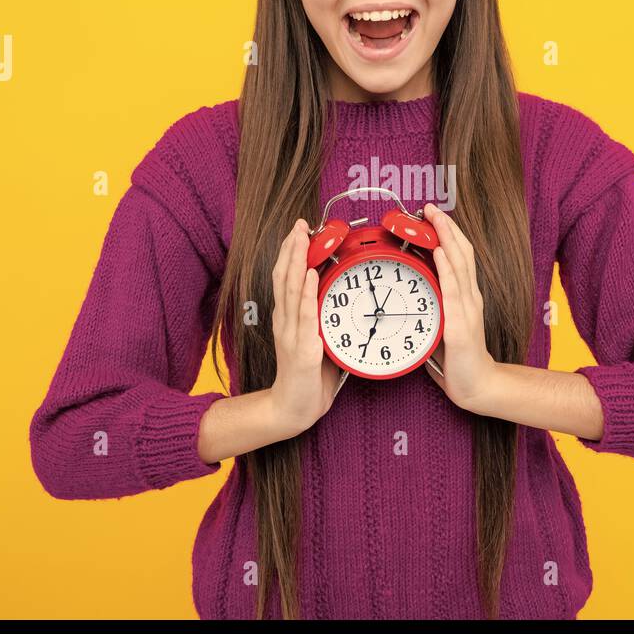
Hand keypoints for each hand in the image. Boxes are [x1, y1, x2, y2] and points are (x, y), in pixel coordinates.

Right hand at [269, 217, 346, 434]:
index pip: (287, 277)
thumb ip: (327, 321)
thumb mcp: (318, 341)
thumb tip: (348, 303)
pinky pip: (305, 316)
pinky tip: (311, 276)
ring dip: (297, 262)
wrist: (292, 409)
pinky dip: (308, 293)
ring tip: (302, 239)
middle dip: (292, 248)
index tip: (300, 231)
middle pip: (285, 276)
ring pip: (292, 290)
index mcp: (290, 318)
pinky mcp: (301, 349)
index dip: (292, 252)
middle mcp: (286, 321)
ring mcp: (291, 333)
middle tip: (300, 225)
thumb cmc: (308, 378)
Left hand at [423, 203, 499, 413]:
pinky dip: (446, 269)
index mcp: (465, 296)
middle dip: (446, 227)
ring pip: (458, 264)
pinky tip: (438, 253)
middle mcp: (469, 297)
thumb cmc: (458, 357)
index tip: (432, 215)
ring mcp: (466, 309)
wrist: (476, 385)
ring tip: (434, 219)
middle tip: (430, 207)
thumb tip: (411, 288)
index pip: (459, 256)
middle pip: (461, 252)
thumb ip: (432, 304)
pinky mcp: (459, 325)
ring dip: (446, 238)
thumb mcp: (442, 323)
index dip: (448, 233)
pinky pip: (452, 291)